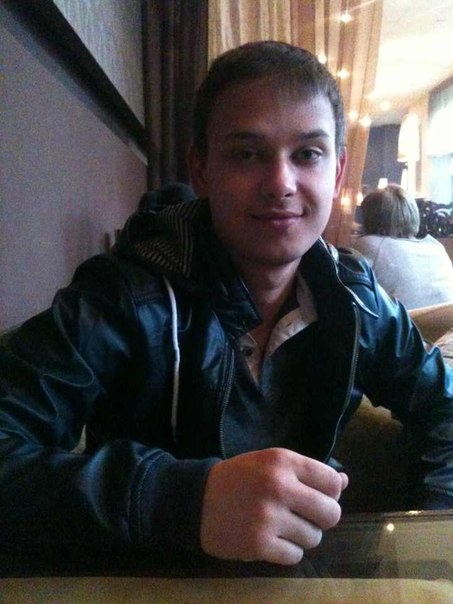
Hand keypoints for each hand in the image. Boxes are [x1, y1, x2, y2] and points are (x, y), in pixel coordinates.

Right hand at [200, 447, 347, 564]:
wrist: (197, 499)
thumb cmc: (240, 478)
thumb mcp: (271, 464)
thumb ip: (307, 472)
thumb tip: (344, 481)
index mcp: (282, 461)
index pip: (332, 482)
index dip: (330, 493)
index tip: (316, 496)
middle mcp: (278, 486)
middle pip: (330, 513)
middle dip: (322, 518)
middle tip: (304, 516)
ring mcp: (268, 517)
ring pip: (314, 538)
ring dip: (302, 536)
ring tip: (282, 526)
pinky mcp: (259, 544)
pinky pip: (295, 556)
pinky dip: (287, 551)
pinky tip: (271, 539)